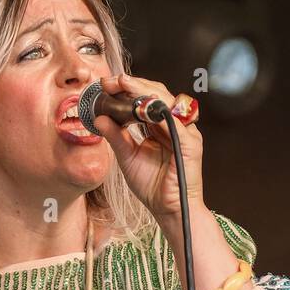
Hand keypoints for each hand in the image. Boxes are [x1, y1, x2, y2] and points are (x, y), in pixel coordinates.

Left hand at [92, 72, 203, 226]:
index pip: (145, 99)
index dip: (127, 89)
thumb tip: (99, 118)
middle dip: (134, 84)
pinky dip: (160, 113)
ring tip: (125, 85)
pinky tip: (143, 108)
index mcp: (159, 126)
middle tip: (112, 80)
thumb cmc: (152, 186)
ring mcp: (184, 132)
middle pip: (157, 93)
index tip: (106, 83)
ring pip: (167, 101)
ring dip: (146, 92)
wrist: (168, 210)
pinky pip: (176, 123)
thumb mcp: (127, 157)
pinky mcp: (190, 144)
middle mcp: (173, 125)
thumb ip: (116, 137)